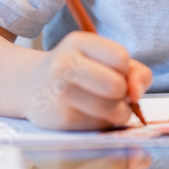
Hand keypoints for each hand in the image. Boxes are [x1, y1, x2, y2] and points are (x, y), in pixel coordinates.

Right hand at [23, 31, 151, 129]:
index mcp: (78, 42)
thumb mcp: (103, 59)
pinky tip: (89, 114)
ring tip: (104, 105)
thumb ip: (135, 72)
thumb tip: (136, 95)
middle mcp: (63, 64)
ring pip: (113, 110)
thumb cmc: (79, 71)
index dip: (124, 69)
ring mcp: (59, 92)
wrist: (32, 86)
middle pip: (117, 86)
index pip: (120, 58)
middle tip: (110, 93)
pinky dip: (103, 123)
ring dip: (118, 112)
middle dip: (123, 94)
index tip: (112, 71)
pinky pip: (100, 126)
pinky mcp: (60, 119)